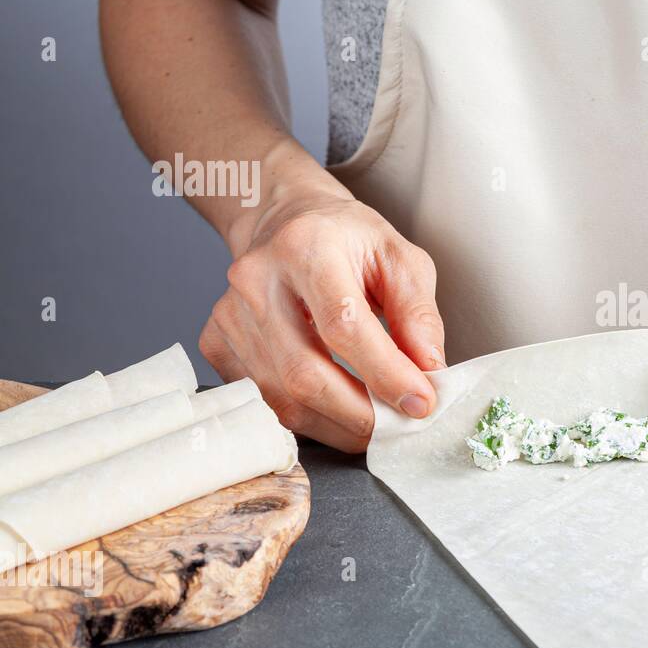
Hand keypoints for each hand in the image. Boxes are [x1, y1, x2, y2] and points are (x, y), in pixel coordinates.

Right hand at [200, 174, 443, 452]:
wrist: (286, 221)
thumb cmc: (349, 241)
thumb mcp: (400, 259)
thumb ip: (419, 315)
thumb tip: (430, 371)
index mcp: (306, 248)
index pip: (343, 326)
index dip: (385, 373)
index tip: (420, 403)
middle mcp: (257, 280)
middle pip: (305, 373)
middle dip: (361, 414)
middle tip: (400, 426)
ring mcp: (229, 314)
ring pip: (282, 398)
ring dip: (336, 425)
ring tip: (374, 424)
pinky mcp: (216, 341)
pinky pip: (263, 401)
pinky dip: (306, 417)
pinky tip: (335, 408)